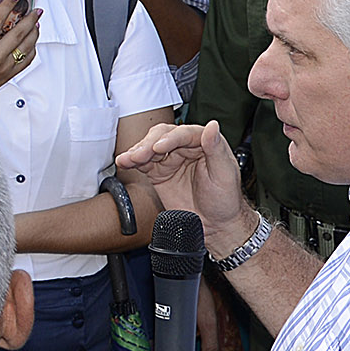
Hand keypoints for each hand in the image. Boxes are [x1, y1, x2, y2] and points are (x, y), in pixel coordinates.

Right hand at [115, 119, 252, 248]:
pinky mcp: (158, 172)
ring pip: (149, 147)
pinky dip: (131, 161)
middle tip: (140, 155)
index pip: (185, 134)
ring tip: (127, 159)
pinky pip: (142, 163)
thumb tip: (212, 125)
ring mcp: (171, 159)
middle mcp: (186, 147)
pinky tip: (124, 162)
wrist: (214, 225)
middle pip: (163, 136)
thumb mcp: (225, 174)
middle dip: (149, 143)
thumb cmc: (225, 200)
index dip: (170, 138)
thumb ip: (216, 148)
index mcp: (205, 143)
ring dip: (137, 151)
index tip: (159, 147)